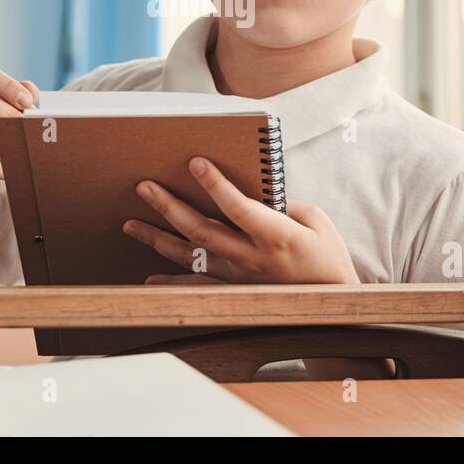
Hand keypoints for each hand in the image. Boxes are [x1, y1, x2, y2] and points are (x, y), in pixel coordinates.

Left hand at [123, 156, 360, 285]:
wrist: (332, 301)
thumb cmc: (326, 255)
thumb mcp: (315, 219)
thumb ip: (280, 203)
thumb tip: (249, 189)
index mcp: (275, 234)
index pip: (238, 206)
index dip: (215, 184)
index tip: (195, 162)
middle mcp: (251, 257)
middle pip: (202, 230)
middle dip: (170, 206)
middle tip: (145, 187)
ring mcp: (239, 276)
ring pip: (191, 257)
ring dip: (158, 239)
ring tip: (130, 224)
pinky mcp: (235, 289)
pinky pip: (197, 286)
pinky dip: (171, 283)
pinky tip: (149, 279)